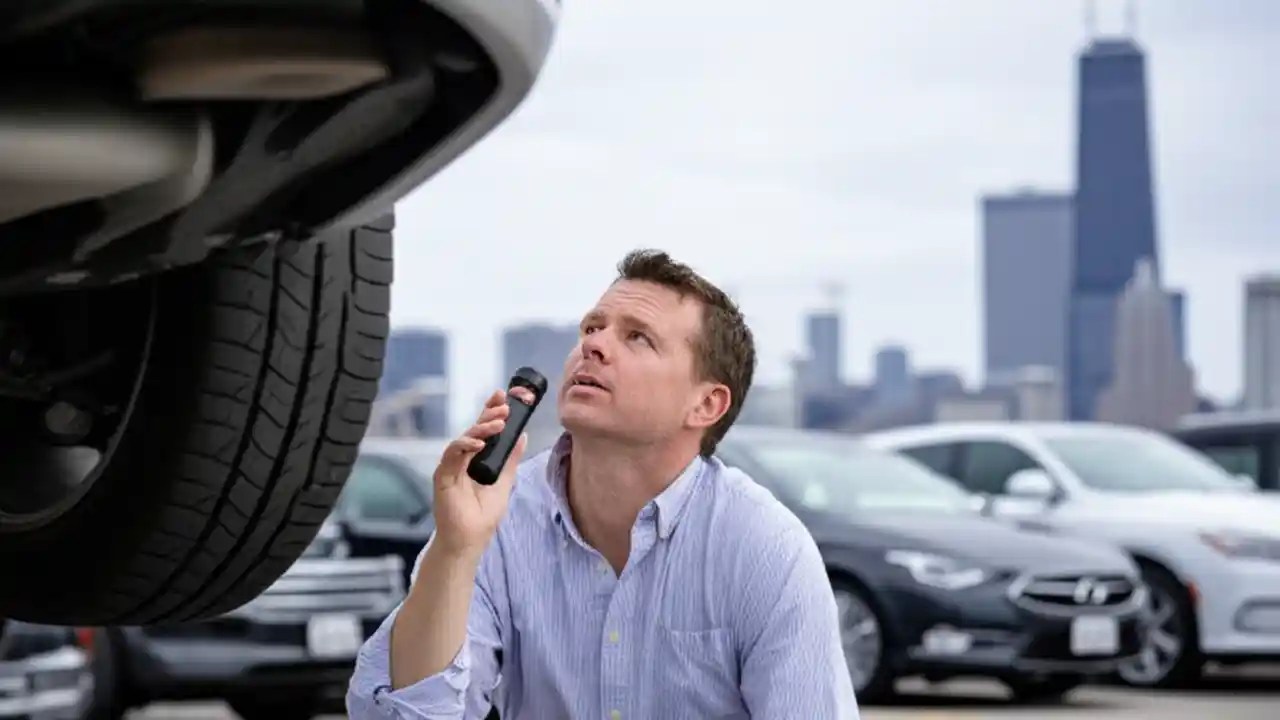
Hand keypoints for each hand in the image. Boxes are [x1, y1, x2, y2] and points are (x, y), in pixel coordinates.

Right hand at [430, 387, 533, 558]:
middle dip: (488, 414)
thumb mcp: (504, 483)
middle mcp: (462, 460)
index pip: (483, 430)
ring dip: (481, 428)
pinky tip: (478, 443)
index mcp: (475, 459)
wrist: (469, 541)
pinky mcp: (443, 476)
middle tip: (504, 404)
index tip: (504, 396)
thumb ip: (511, 460)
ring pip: (464, 438)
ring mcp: (451, 467)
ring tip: (498, 423)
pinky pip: (452, 455)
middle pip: (473, 430)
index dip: (491, 411)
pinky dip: (464, 445)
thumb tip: (522, 436)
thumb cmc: (482, 516)